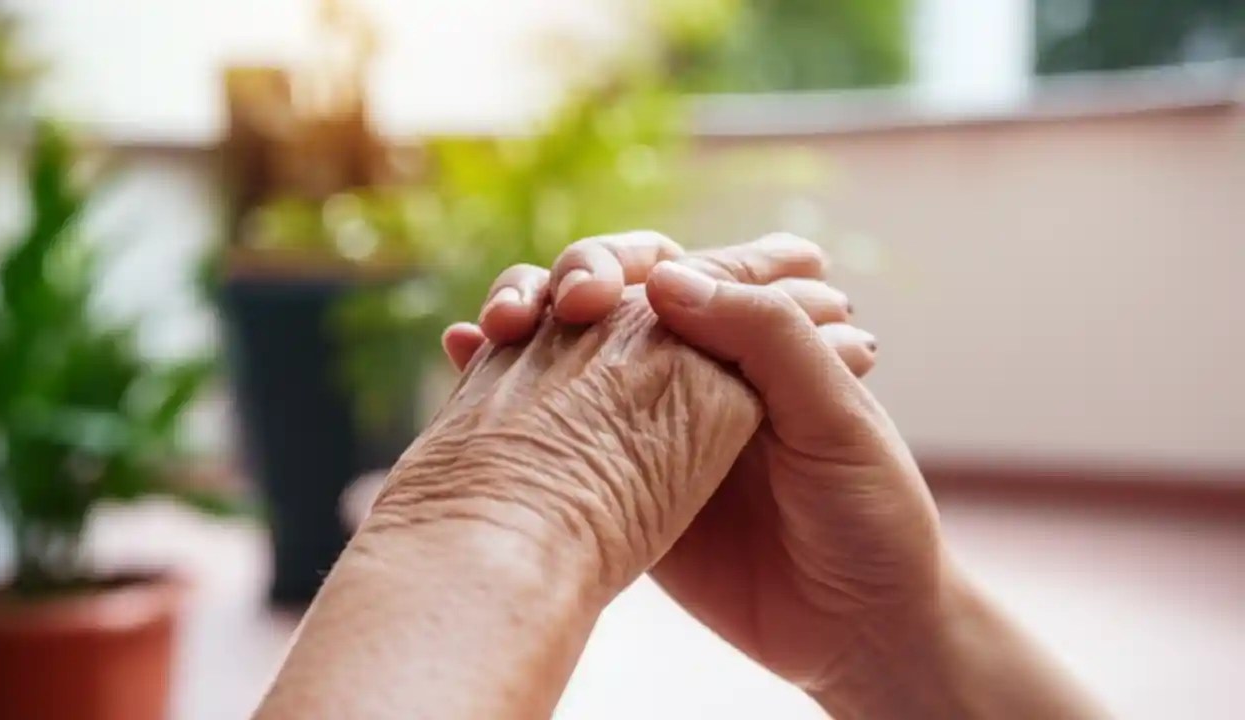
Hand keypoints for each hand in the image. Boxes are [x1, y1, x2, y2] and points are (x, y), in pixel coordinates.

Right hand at [440, 231, 920, 692]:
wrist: (856, 629)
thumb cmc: (870, 512)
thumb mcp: (837, 415)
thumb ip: (769, 338)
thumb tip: (668, 279)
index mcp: (753, 340)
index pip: (683, 271)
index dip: (635, 262)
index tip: (599, 285)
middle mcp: (696, 370)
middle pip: (615, 300)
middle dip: (574, 283)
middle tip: (561, 305)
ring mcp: (652, 426)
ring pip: (579, 351)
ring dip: (533, 322)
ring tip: (496, 326)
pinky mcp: (624, 483)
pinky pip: (565, 427)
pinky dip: (513, 390)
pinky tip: (468, 363)